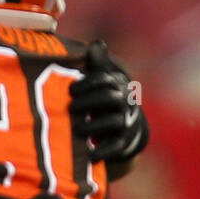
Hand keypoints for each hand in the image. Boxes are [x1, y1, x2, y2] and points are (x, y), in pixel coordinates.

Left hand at [70, 40, 148, 163]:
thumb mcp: (104, 80)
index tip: (71, 90)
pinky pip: (116, 146)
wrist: (128, 129)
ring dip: (94, 125)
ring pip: (113, 122)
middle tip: (71, 108)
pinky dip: (103, 150)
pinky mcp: (125, 142)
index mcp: (118, 85)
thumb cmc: (106, 100)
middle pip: (110, 99)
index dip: (89, 83)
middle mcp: (126, 103)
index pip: (106, 80)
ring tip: (77, 130)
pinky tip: (89, 155)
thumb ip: (98, 63)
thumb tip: (97, 44)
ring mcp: (127, 123)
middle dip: (90, 102)